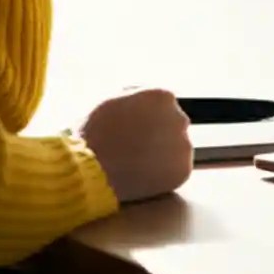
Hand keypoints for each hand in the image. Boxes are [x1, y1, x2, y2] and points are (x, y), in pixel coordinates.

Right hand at [76, 88, 193, 202]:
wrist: (89, 170)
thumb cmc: (92, 134)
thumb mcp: (111, 100)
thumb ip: (136, 96)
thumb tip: (145, 99)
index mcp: (162, 96)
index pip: (163, 104)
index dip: (146, 117)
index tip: (133, 128)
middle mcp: (179, 118)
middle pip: (173, 125)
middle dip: (158, 134)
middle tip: (134, 147)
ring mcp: (184, 146)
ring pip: (177, 149)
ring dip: (162, 155)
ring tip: (135, 164)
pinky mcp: (183, 171)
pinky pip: (176, 171)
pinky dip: (164, 175)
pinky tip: (142, 176)